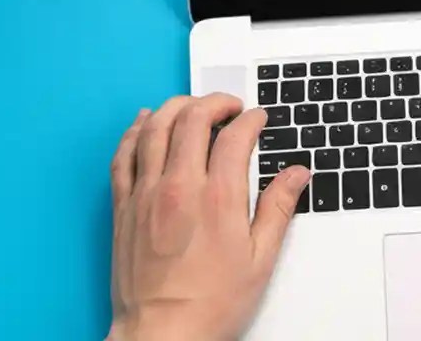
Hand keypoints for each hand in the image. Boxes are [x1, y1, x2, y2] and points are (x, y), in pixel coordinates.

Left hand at [107, 95, 309, 340]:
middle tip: (230, 107)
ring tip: (193, 106)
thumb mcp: (260, 258)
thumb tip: (297, 174)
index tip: (257, 118)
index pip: (234, 136)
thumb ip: (279, 208)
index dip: (250, 119)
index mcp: (218, 199)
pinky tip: (145, 122)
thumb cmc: (212, 303)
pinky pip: (124, 155)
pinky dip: (135, 131)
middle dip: (214, 103)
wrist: (162, 333)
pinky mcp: (123, 207)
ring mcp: (145, 194)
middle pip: (191, 119)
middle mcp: (178, 187)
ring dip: (176, 107)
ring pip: (154, 128)